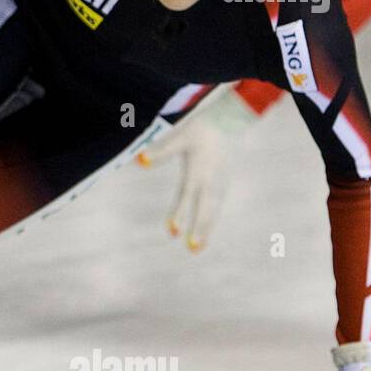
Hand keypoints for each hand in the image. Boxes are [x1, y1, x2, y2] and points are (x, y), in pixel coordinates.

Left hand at [137, 89, 255, 251]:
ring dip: (206, 229)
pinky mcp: (224, 182)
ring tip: (198, 248)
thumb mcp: (179, 138)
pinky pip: (218, 205)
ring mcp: (220, 183)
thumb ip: (161, 152)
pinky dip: (212, 219)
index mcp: (197, 172)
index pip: (186, 198)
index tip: (172, 233)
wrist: (230, 120)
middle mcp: (210, 181)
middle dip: (198, 230)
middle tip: (192, 250)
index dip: (179, 215)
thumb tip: (139, 161)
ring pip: (212, 210)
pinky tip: (206, 230)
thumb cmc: (201, 129)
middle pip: (203, 210)